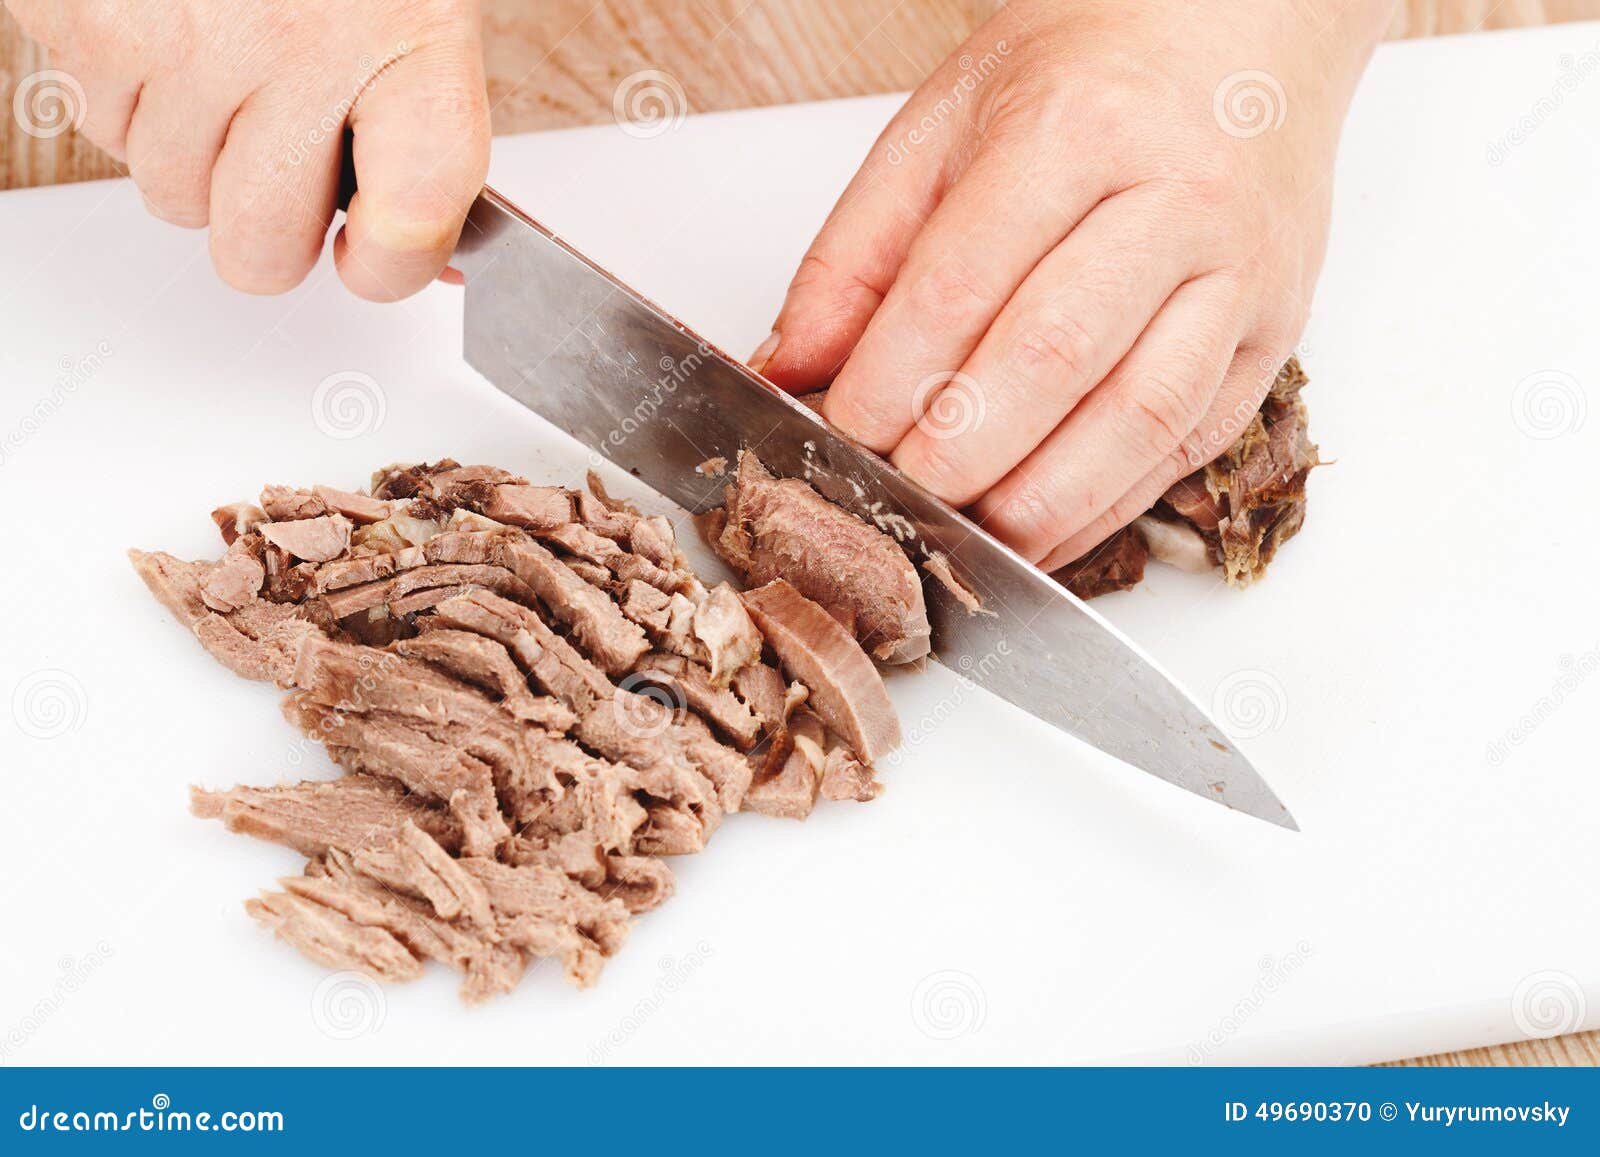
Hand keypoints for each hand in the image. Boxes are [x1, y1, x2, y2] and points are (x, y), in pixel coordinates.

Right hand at [7, 0, 489, 300]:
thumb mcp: (411, 11)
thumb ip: (421, 135)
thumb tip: (425, 259)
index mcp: (409, 34)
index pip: (413, 220)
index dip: (391, 266)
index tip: (375, 256)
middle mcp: (297, 41)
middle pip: (261, 252)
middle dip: (268, 222)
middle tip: (282, 150)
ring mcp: (182, 36)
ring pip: (173, 197)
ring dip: (196, 152)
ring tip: (225, 56)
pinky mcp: (85, 19)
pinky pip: (103, 132)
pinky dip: (136, 97)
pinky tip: (172, 29)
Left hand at [753, 0, 1389, 568]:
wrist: (1237, 36)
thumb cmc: (1085, 73)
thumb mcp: (941, 124)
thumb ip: (855, 251)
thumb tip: (788, 368)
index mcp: (1075, 128)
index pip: (962, 281)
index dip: (891, 375)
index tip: (843, 430)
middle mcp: (1175, 198)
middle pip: (1053, 355)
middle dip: (959, 449)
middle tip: (898, 495)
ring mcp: (1240, 273)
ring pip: (1139, 417)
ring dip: (1041, 501)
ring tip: (969, 537)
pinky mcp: (1276, 335)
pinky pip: (1191, 444)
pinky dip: (1109, 506)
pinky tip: (1044, 532)